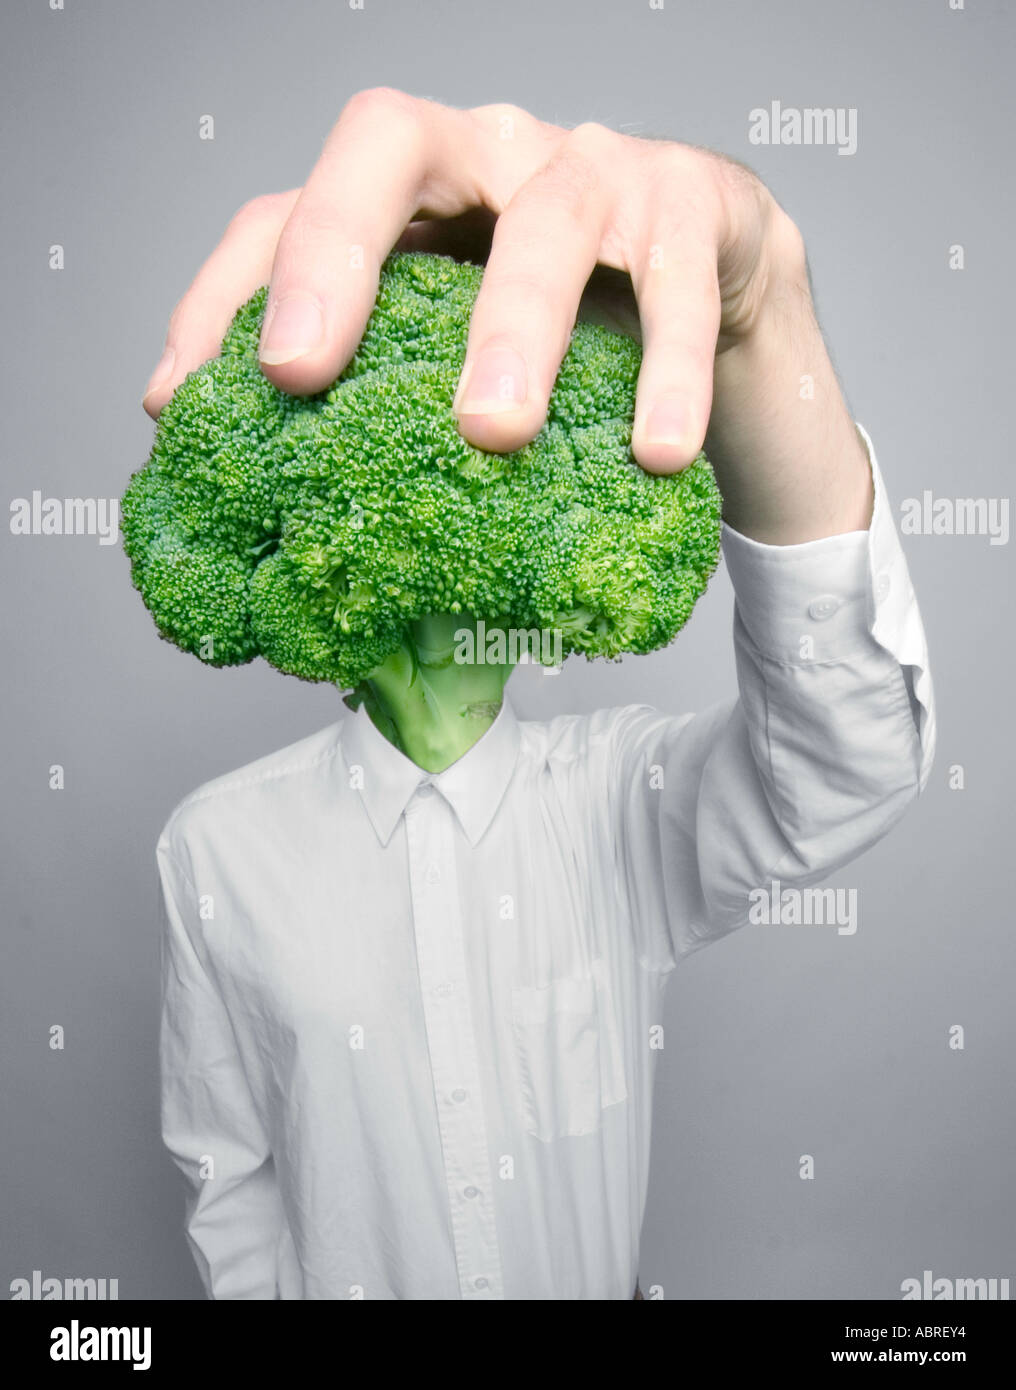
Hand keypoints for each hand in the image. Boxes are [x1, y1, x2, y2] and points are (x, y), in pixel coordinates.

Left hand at [143, 87, 870, 542]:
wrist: (737, 331)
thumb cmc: (587, 368)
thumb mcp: (479, 398)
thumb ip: (413, 461)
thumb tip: (329, 620)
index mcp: (417, 208)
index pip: (292, 210)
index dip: (225, 294)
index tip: (181, 405)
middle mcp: (494, 158)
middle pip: (390, 146)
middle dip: (332, 253)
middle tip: (299, 373)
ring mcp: (603, 169)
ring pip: (548, 215)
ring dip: (510, 328)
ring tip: (492, 434)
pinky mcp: (705, 206)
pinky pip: (681, 282)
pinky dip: (666, 369)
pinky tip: (656, 452)